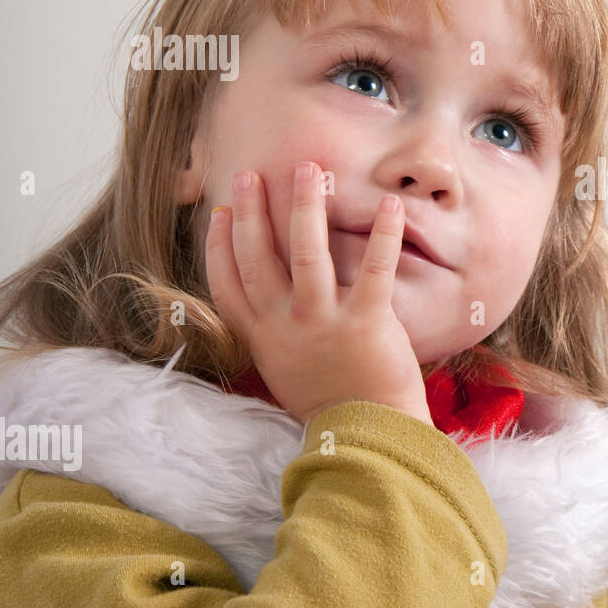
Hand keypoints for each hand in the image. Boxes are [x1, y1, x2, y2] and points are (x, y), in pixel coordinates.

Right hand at [204, 161, 432, 428]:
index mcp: (264, 338)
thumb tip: (272, 301)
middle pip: (258, 258)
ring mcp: (324, 323)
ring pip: (305, 253)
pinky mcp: (367, 323)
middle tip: (250, 173)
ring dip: (304, 207)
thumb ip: (275, 334)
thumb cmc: (332, 402)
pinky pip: (373, 269)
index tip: (217, 213)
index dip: (219, 246)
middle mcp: (286, 326)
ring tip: (308, 169)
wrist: (368, 437)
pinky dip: (382, 235)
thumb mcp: (285, 369)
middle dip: (251, 211)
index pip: (227, 284)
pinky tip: (389, 206)